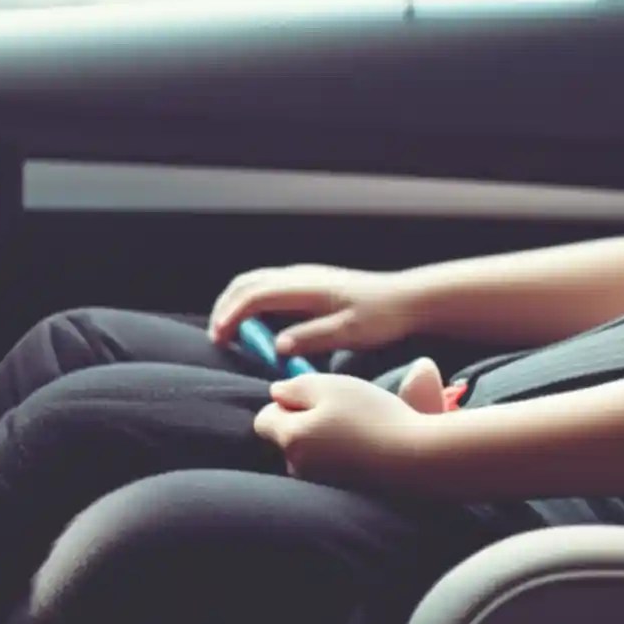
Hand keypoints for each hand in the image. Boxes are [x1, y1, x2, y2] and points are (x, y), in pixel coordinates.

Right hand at [208, 264, 419, 354]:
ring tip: (228, 331)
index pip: (254, 296)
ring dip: (235, 302)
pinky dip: (250, 300)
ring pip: (255, 281)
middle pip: (247, 283)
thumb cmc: (382, 316)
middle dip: (225, 308)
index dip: (231, 317)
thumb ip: (312, 338)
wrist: (406, 299)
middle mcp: (300, 276)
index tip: (220, 340)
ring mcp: (303, 276)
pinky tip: (255, 323)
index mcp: (305, 287)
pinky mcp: (309, 282)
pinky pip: (268, 286)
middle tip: (216, 338)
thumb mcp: (349, 333)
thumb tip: (277, 347)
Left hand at [254, 361, 445, 487]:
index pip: (264, 419)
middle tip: (342, 412)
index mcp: (290, 438)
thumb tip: (276, 394)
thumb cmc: (373, 416)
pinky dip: (342, 460)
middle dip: (305, 425)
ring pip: (310, 456)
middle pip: (287, 439)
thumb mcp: (332, 386)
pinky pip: (330, 471)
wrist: (417, 459)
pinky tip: (366, 452)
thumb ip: (296, 387)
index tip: (316, 398)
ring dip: (324, 443)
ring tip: (359, 432)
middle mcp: (297, 467)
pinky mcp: (341, 497)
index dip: (286, 403)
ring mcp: (319, 486)